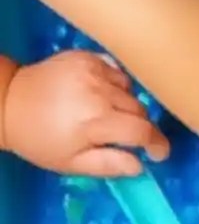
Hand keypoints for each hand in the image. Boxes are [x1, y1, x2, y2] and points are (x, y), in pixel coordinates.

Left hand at [0, 51, 167, 175]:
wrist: (9, 102)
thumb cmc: (41, 140)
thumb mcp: (72, 163)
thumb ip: (109, 165)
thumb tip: (141, 165)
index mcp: (95, 122)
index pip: (143, 131)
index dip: (157, 144)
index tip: (158, 153)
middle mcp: (98, 94)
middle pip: (140, 111)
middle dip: (139, 126)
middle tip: (125, 136)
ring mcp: (93, 72)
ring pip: (131, 91)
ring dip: (127, 105)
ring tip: (109, 113)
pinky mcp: (87, 57)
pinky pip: (117, 73)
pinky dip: (117, 85)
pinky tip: (101, 93)